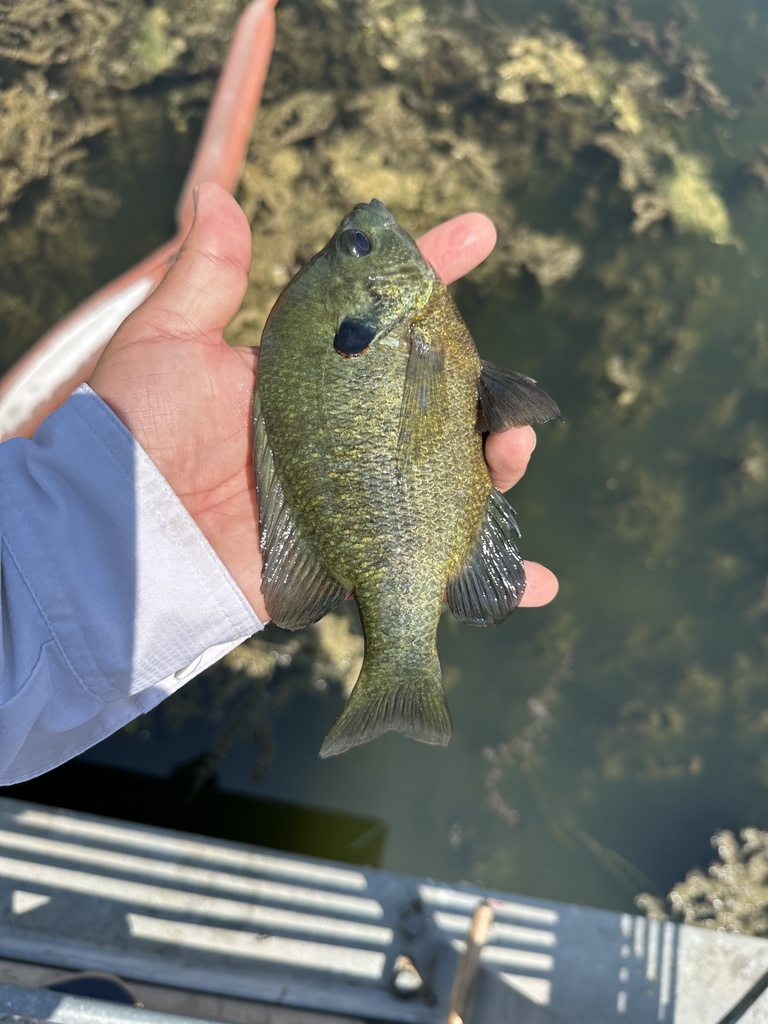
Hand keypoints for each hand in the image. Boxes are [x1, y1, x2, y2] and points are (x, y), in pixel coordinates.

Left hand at [90, 183, 557, 621]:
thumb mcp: (167, 341)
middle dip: (484, 392)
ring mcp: (354, 496)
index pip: (382, 317)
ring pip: (446, 477)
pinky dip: (493, 581)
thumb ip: (206, 275)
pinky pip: (430, 566)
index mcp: (310, 378)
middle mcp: (341, 434)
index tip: (479, 232)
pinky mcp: (355, 555)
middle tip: (511, 391)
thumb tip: (216, 192)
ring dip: (496, 465)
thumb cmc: (140, 430)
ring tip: (515, 449)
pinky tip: (539, 582)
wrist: (122, 533)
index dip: (433, 273)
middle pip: (433, 405)